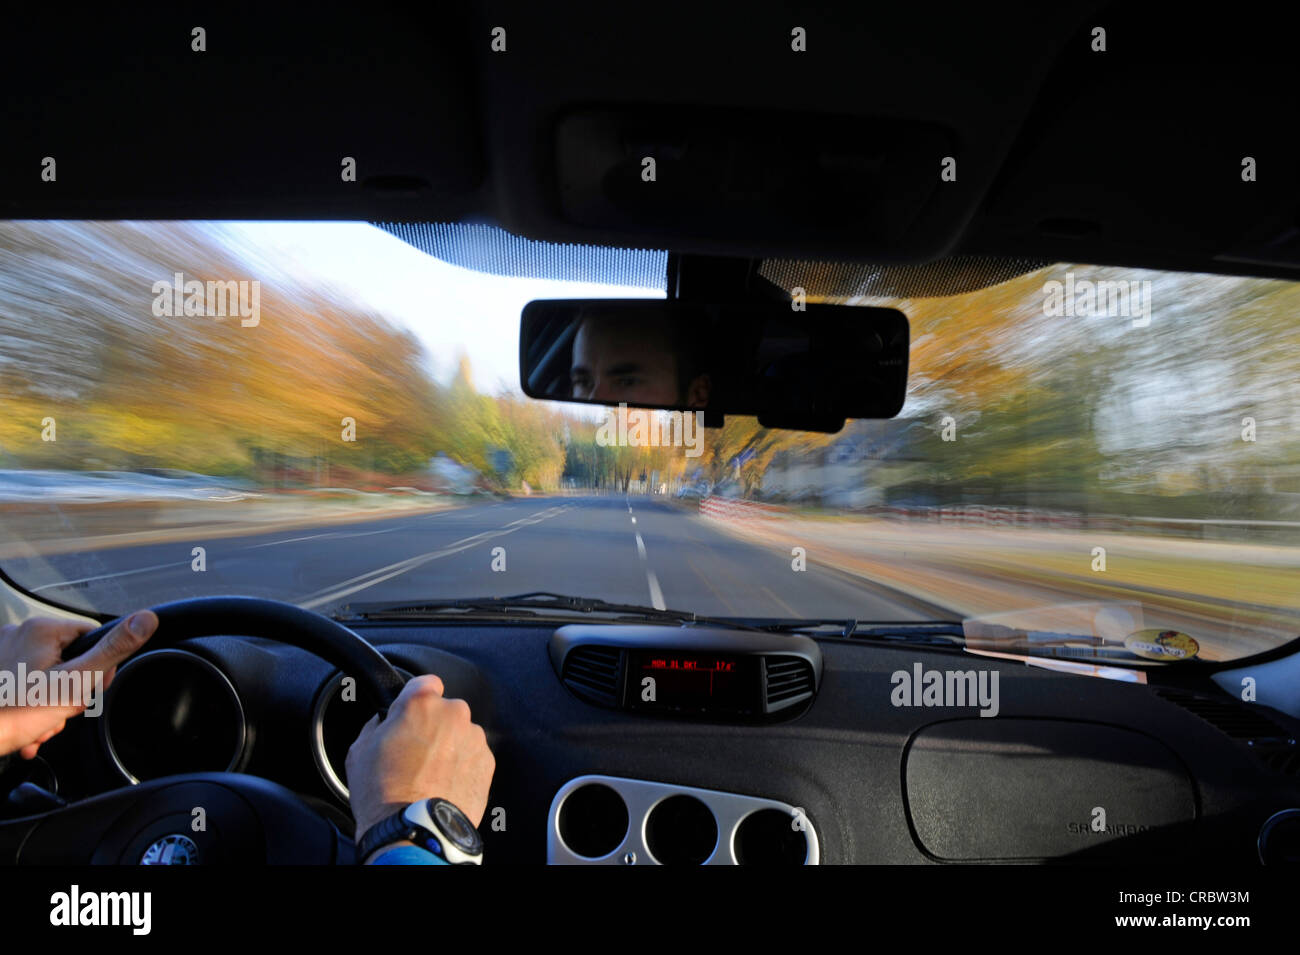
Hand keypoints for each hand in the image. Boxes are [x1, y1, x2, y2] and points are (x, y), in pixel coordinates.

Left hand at [0, 610, 158, 758]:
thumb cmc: (16, 714)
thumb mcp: (77, 682)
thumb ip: (113, 650)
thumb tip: (146, 619)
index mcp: (42, 629)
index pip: (92, 637)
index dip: (99, 666)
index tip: (89, 689)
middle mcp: (18, 634)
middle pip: (68, 658)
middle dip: (70, 692)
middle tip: (61, 711)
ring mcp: (2, 653)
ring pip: (46, 674)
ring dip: (49, 704)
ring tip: (41, 724)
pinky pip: (24, 684)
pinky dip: (30, 705)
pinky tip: (28, 725)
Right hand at [345, 675, 494, 851]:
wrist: (414, 829)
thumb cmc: (384, 792)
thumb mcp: (360, 749)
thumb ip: (377, 724)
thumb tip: (383, 722)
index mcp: (421, 702)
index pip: (425, 681)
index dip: (415, 698)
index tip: (410, 712)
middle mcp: (453, 713)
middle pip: (445, 710)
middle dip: (432, 726)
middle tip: (414, 752)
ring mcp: (473, 738)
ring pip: (461, 734)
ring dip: (449, 747)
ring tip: (428, 773)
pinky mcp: (487, 762)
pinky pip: (473, 755)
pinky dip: (462, 765)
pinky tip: (442, 783)